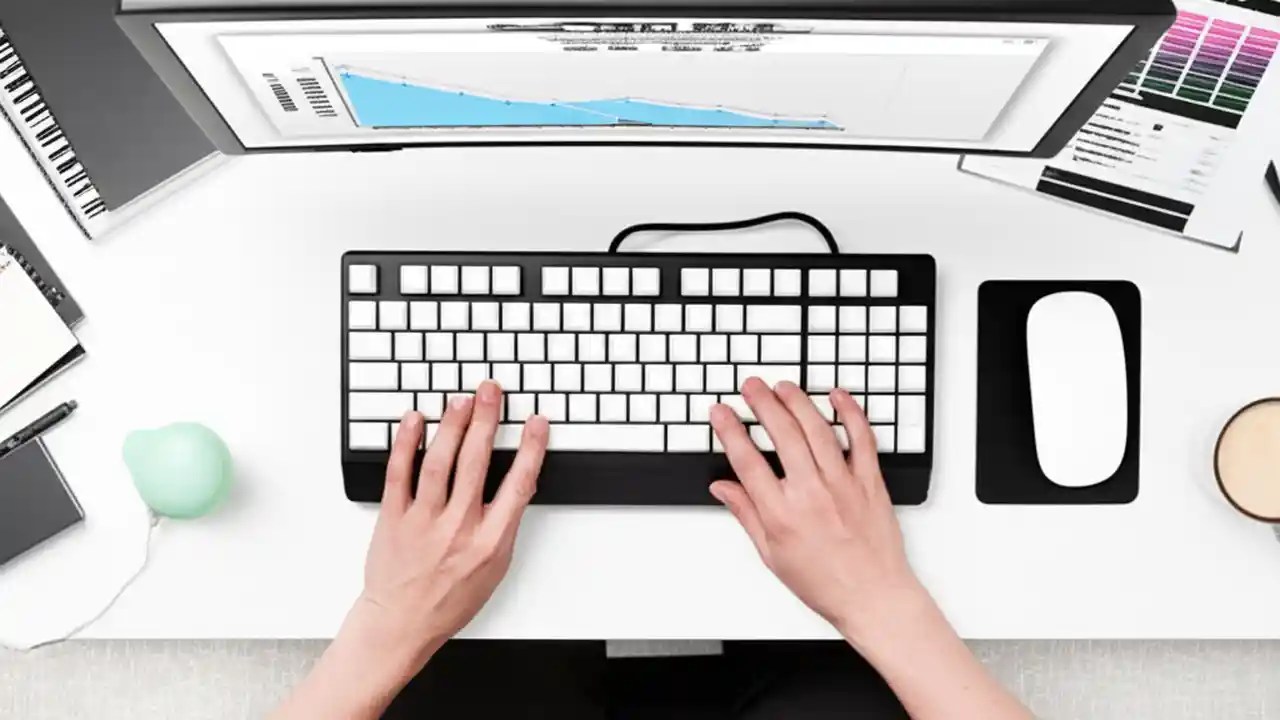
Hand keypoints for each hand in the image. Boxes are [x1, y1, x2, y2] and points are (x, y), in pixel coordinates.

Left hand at [355, 381, 548, 671]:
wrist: (401, 622)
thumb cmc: (448, 599)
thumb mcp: (493, 568)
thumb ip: (504, 526)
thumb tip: (517, 487)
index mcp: (489, 542)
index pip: (517, 486)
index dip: (530, 450)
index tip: (536, 423)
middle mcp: (458, 528)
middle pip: (476, 463)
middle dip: (486, 421)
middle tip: (491, 392)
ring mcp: (423, 521)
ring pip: (439, 463)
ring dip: (452, 427)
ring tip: (461, 400)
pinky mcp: (393, 518)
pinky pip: (399, 474)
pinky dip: (406, 444)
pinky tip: (415, 421)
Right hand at [708, 379, 928, 647]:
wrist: (873, 596)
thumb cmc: (825, 582)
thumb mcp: (772, 554)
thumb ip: (746, 514)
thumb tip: (723, 488)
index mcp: (781, 514)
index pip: (747, 460)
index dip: (730, 430)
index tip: (720, 412)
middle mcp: (811, 494)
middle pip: (782, 434)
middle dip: (762, 403)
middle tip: (751, 386)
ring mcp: (843, 484)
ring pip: (817, 429)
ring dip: (797, 401)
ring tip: (783, 386)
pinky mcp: (870, 481)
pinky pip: (862, 438)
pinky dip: (850, 413)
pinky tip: (837, 396)